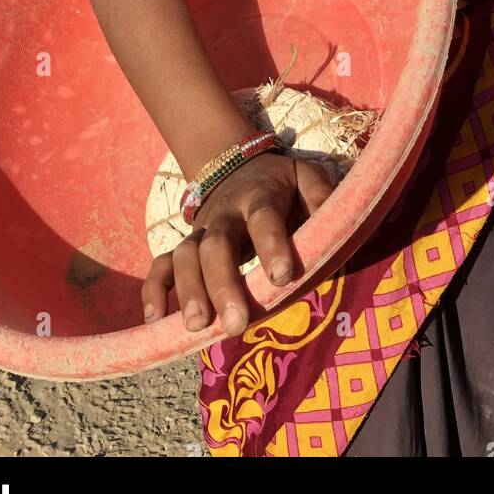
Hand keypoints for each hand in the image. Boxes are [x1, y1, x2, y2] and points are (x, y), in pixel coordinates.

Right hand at [140, 150, 334, 336]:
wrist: (237, 165)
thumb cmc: (281, 184)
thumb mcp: (306, 177)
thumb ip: (321, 196)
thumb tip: (339, 224)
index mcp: (259, 197)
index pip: (263, 217)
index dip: (271, 244)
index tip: (282, 277)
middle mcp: (224, 214)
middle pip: (216, 245)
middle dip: (223, 284)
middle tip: (237, 324)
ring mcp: (200, 230)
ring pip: (186, 256)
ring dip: (190, 291)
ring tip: (198, 328)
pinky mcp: (185, 246)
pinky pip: (162, 265)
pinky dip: (154, 290)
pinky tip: (156, 321)